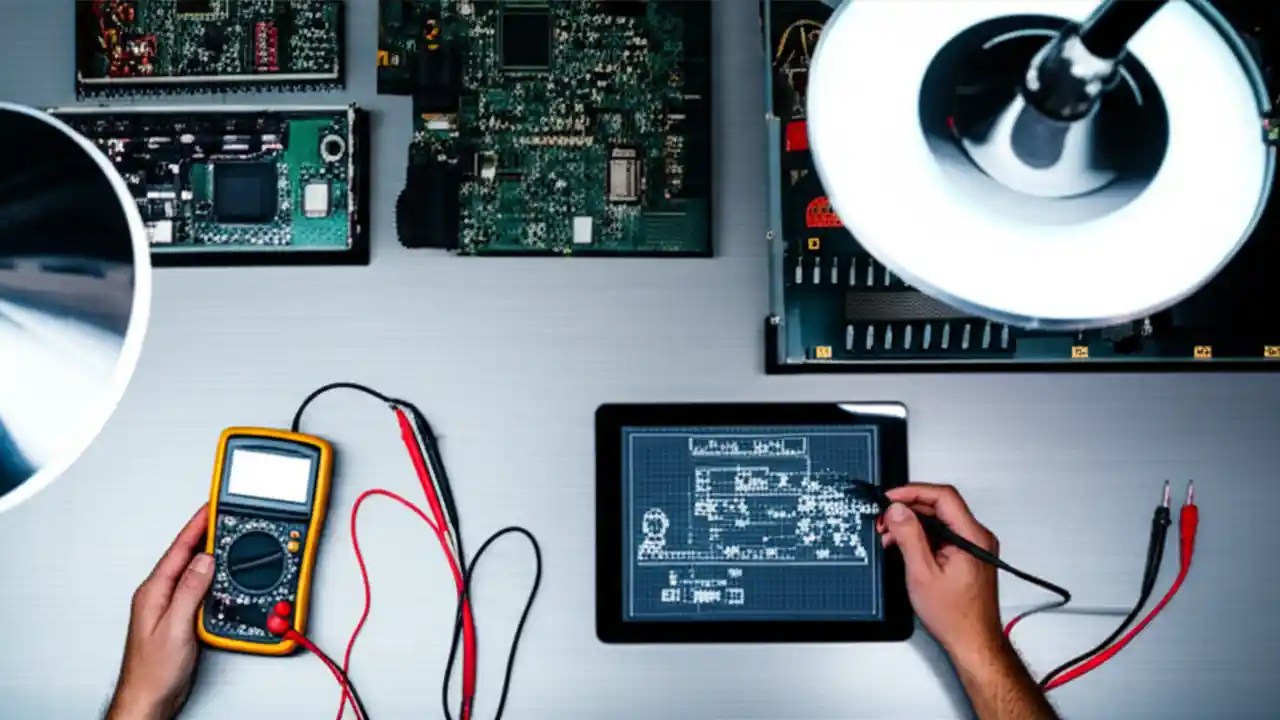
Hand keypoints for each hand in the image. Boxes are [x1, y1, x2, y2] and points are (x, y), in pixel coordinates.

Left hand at [107, 506, 213, 719]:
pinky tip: (219, 574)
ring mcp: (168, 606)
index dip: (197, 526)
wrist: (147, 700)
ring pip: (192, 571)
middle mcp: (159, 595)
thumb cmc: (153, 672)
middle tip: (225, 516)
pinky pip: (196, 587)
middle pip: (186, 555)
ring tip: (226, 538)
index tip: (212, 507)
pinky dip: (210, 576)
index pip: (179, 549)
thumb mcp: (175, 627)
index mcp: (154, 591)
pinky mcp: (178, 617)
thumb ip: (189, 591)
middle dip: (205, 533)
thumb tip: (204, 561)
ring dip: (209, 554)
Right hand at [876, 484, 1002, 661]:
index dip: (913, 492)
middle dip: (908, 509)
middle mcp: (978, 537)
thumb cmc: (956, 616)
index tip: (891, 498)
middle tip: (885, 518)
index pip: (943, 497)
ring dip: (913, 524)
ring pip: (940, 520)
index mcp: (972, 537)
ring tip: (890, 535)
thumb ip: (909, 536)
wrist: (973, 641)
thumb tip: (897, 510)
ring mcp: (974, 546)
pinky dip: (922, 536)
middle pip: (940, 506)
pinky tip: (904, 545)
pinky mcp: (968, 554)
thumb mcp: (923, 573)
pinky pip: (943, 534)